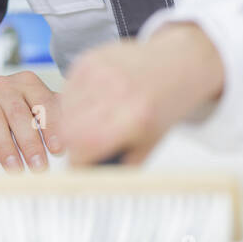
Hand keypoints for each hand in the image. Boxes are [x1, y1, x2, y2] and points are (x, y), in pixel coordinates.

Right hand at [0, 70, 61, 171]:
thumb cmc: (6, 113)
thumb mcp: (28, 109)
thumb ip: (48, 119)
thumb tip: (73, 140)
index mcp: (27, 83)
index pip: (44, 103)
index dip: (52, 126)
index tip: (58, 149)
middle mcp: (4, 84)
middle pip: (19, 114)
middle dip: (30, 143)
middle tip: (38, 166)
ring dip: (6, 147)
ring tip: (14, 168)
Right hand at [61, 23, 224, 165]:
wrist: (178, 63)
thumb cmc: (165, 103)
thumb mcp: (150, 143)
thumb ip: (122, 165)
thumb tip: (93, 182)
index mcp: (135, 116)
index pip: (85, 147)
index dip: (80, 162)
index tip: (82, 165)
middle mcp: (117, 90)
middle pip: (68, 131)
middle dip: (74, 143)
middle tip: (87, 145)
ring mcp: (102, 71)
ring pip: (64, 110)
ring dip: (71, 121)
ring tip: (93, 121)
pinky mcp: (92, 59)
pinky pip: (67, 88)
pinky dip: (73, 100)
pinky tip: (93, 101)